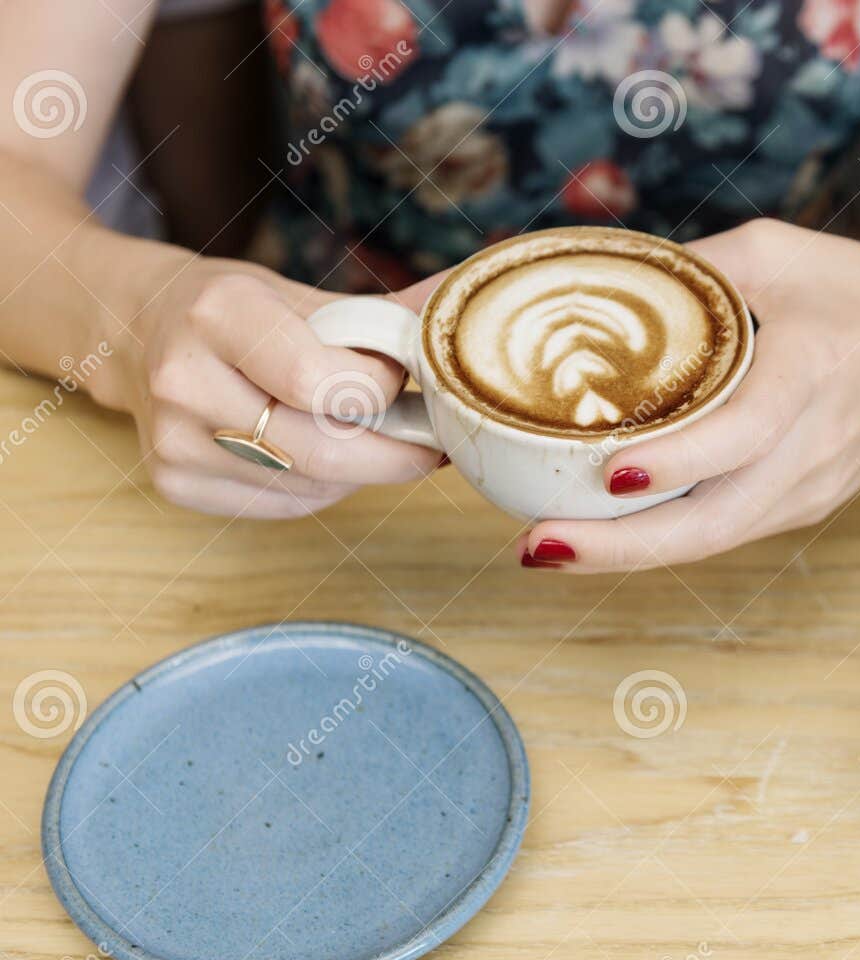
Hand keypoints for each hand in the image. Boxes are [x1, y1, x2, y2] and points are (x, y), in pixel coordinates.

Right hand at [107, 256, 444, 517]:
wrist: (133, 327)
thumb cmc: (235, 309)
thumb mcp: (302, 296)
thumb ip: (388, 315)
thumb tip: (469, 297)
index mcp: (218, 313)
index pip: (325, 382)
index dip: (379, 391)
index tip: (397, 382)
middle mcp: (183, 378)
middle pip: (323, 450)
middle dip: (391, 453)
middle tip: (425, 443)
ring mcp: (172, 439)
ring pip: (309, 487)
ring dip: (358, 472)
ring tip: (367, 439)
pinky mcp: (173, 482)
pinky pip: (282, 506)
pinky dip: (319, 488)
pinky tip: (318, 456)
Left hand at [514, 219, 859, 570]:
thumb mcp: (775, 253)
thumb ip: (688, 269)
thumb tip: (586, 282)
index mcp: (814, 372)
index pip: (745, 432)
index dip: (679, 459)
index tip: (611, 470)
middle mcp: (813, 447)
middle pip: (716, 523)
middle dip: (622, 546)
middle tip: (537, 545)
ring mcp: (809, 489)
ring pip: (713, 542)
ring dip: (628, 554)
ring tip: (545, 546)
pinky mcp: (800, 507)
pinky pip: (723, 533)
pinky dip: (659, 541)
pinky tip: (600, 534)